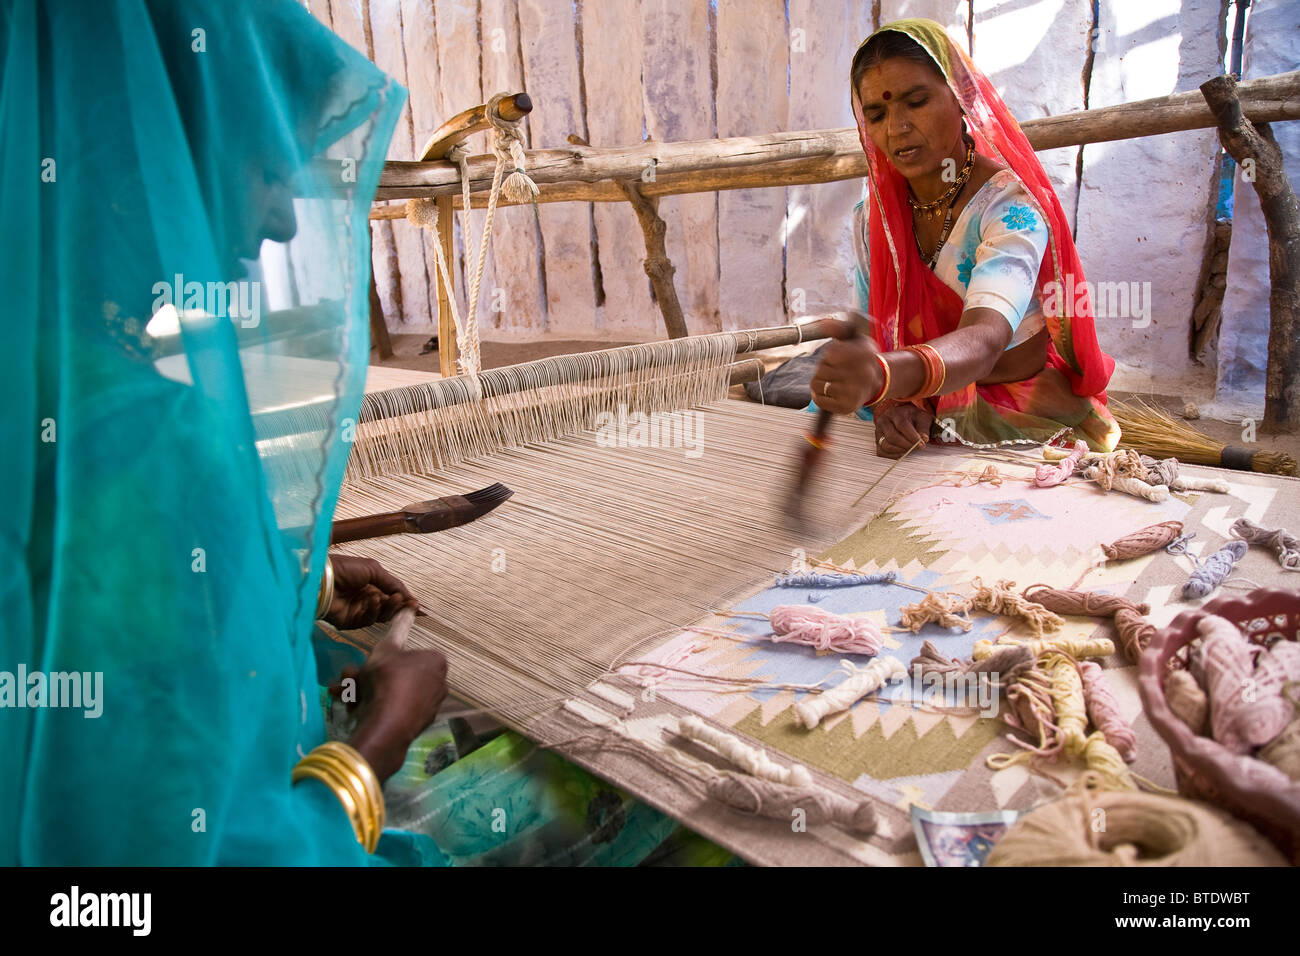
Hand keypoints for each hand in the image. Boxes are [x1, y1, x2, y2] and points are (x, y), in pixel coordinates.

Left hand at [325, 554, 418, 629]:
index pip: (392, 596)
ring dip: (389, 607)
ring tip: (393, 599)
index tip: (417, 605)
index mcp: (372, 585)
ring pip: (381, 616)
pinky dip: (373, 611)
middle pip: (389, 608)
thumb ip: (392, 583)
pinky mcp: (350, 622)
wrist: (322, 578)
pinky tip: (373, 600)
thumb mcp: (374, 569)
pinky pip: (367, 620)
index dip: (404, 600)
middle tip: (410, 605)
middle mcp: (366, 599)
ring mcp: (358, 611)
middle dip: (400, 606)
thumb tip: (409, 597)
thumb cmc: (345, 569)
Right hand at [331, 636, 448, 782]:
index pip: (408, 653)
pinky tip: (350, 706)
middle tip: (348, 677)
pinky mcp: (414, 725)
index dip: (384, 657)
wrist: (386, 725)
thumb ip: (397, 628)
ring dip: (362, 690)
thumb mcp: (386, 649)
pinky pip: (391, 709)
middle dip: (366, 675)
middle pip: (395, 674)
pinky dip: (373, 706)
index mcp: (436, 662)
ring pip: (389, 691)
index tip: (367, 661)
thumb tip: (410, 607)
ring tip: (341, 692)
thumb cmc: (387, 679)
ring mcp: (426, 706)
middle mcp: (437, 684)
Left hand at [808, 317, 883, 414]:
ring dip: (820, 381)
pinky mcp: (845, 407)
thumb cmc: (860, 358)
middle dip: (824, 367)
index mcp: (864, 354)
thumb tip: (823, 323)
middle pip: (821, 369)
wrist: (876, 382)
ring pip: (816, 384)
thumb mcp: (854, 337)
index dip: (830, 355)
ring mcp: (854, 393)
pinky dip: (819, 395)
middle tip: (837, 369)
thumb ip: (838, 328)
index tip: (839, 357)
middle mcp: (862, 375)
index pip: (830, 354)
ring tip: (834, 380)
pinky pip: (818, 400)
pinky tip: (832, 391)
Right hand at [873, 400, 932, 457]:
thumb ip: (924, 428)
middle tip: (917, 448)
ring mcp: (878, 432)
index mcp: (894, 412)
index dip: (912, 436)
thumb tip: (924, 439)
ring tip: (910, 450)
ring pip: (886, 445)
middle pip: (892, 436)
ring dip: (900, 451)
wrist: (903, 417)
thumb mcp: (922, 418)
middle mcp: (883, 421)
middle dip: (906, 445)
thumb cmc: (914, 418)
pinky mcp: (877, 441)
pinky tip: (902, 452)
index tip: (921, 444)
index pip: (901, 425)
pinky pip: (882, 452)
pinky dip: (893, 455)